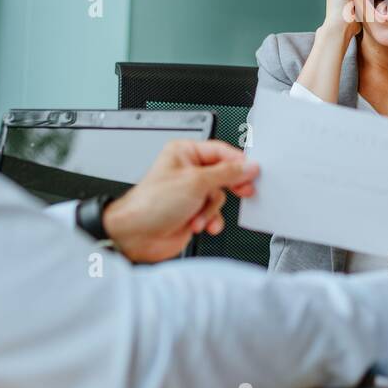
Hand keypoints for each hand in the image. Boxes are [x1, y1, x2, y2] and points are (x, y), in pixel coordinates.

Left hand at [103, 140, 258, 262]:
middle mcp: (188, 171)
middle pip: (223, 174)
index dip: (238, 162)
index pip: (221, 151)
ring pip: (219, 196)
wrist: (135, 235)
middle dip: (229, 187)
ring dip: (211, 209)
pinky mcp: (192, 212)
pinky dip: (209, 220)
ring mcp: (190, 193)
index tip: (252, 172)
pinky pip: (213, 213)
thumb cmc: (150, 204)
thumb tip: (248, 167)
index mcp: (185, 153)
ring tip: (198, 214)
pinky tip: (200, 224)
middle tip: (243, 190)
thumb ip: (227, 174)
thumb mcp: (196, 182)